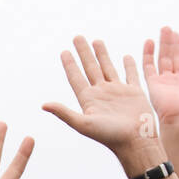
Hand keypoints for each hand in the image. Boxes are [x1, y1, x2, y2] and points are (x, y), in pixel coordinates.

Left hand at [45, 37, 159, 168]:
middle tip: (77, 37)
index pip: (76, 77)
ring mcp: (118, 92)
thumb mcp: (83, 124)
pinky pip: (131, 74)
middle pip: (90, 68)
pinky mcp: (134, 92)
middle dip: (83, 53)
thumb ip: (64, 113)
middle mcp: (102, 94)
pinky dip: (128, 65)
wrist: (136, 141)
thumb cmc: (109, 136)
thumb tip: (43, 105)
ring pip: (108, 67)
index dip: (70, 64)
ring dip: (102, 54)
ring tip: (96, 40)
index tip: (64, 51)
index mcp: (89, 100)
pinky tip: (125, 56)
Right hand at [142, 27, 178, 129]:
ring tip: (165, 29)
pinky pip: (148, 67)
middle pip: (177, 59)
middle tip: (172, 30)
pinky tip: (149, 42)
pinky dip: (148, 54)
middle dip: (175, 44)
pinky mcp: (154, 85)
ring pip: (163, 59)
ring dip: (164, 44)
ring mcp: (165, 84)